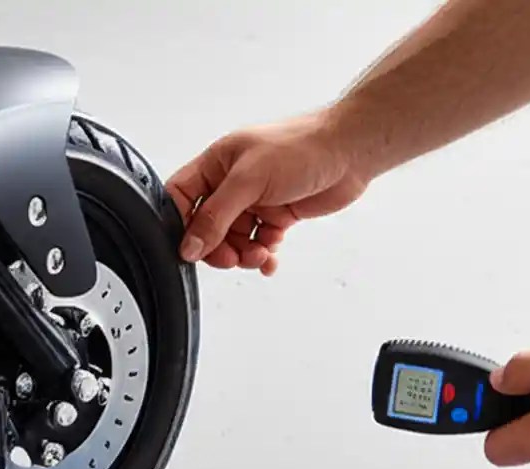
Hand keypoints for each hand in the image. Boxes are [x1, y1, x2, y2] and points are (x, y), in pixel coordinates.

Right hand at [165, 112, 371, 273]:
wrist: (351, 150)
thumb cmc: (302, 147)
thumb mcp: (249, 180)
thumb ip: (215, 216)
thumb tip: (190, 245)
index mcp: (217, 164)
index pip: (180, 197)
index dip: (178, 224)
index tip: (188, 248)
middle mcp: (232, 182)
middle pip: (207, 226)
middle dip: (217, 248)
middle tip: (231, 258)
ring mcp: (255, 200)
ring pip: (234, 239)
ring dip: (243, 253)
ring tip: (259, 255)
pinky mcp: (278, 214)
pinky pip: (260, 242)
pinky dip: (264, 254)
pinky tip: (270, 259)